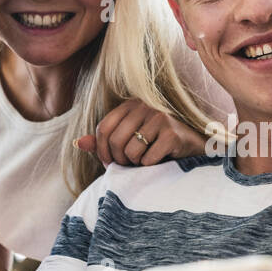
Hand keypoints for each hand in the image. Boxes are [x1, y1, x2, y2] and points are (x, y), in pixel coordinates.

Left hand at [76, 99, 205, 166]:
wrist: (193, 148)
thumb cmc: (157, 144)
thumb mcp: (129, 140)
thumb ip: (104, 141)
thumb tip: (78, 143)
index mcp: (131, 104)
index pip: (103, 128)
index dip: (101, 150)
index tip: (109, 163)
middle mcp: (145, 106)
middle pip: (114, 140)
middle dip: (119, 160)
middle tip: (128, 165)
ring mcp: (160, 118)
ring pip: (131, 151)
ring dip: (135, 164)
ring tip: (145, 161)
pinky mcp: (172, 134)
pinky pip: (148, 159)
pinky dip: (150, 166)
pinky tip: (160, 161)